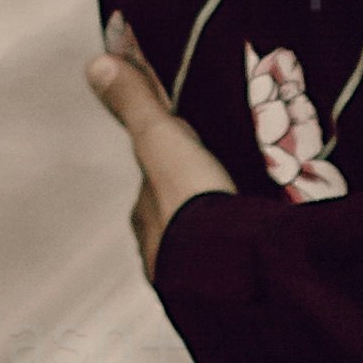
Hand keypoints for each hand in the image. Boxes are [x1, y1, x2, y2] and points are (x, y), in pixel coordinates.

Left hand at [87, 22, 238, 279]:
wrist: (227, 272)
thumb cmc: (191, 204)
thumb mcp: (163, 140)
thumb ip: (137, 103)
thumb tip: (96, 63)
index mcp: (146, 217)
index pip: (155, 184)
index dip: (172, 165)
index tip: (197, 151)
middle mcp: (161, 252)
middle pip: (182, 217)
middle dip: (202, 204)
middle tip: (236, 186)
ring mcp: (192, 281)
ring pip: (208, 247)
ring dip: (226, 232)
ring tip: (257, 216)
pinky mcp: (227, 299)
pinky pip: (236, 271)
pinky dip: (248, 257)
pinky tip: (266, 249)